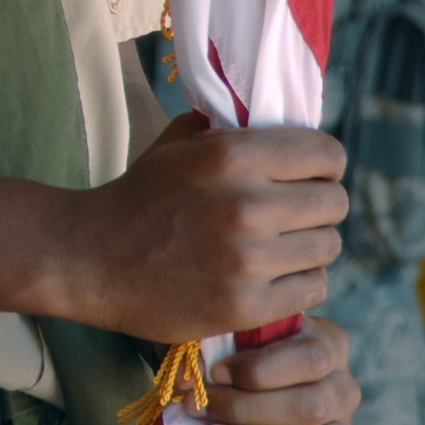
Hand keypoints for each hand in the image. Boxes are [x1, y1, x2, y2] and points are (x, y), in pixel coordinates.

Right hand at [64, 114, 348, 341]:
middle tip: (292, 214)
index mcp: (232, 155)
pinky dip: (297, 283)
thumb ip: (231, 130)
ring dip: (308, 247)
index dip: (322, 164)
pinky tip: (271, 276)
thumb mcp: (178, 145)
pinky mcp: (247, 304)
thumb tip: (281, 119)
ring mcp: (249, 259)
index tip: (308, 175)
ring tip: (278, 247)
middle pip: (334, 203)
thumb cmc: (140, 196)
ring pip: (327, 248)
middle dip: (317, 206)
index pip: (327, 155)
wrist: (90, 258)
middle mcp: (247, 205)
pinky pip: (313, 288)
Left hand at [196, 315, 355, 424]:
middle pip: (308, 405)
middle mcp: (344, 383)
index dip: (258, 368)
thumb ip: (221, 347)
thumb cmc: (242, 353)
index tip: (213, 372)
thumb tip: (189, 376)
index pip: (308, 357)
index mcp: (328, 342)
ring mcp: (341, 422)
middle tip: (197, 405)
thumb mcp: (238, 341)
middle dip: (245, 408)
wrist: (259, 384)